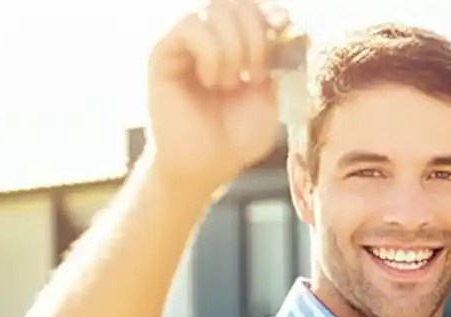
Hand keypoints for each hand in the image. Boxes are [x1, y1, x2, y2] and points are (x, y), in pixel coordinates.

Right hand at [145, 0, 287, 193]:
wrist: (207, 166)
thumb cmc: (237, 138)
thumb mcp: (270, 98)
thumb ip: (278, 62)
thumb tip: (287, 27)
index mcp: (237, 43)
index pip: (251, 5)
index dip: (268, 9)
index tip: (282, 24)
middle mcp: (210, 37)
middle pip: (235, 2)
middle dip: (256, 35)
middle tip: (256, 75)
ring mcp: (185, 43)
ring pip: (213, 10)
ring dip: (234, 48)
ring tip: (231, 84)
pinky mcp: (164, 53)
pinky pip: (190, 26)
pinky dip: (211, 53)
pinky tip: (211, 81)